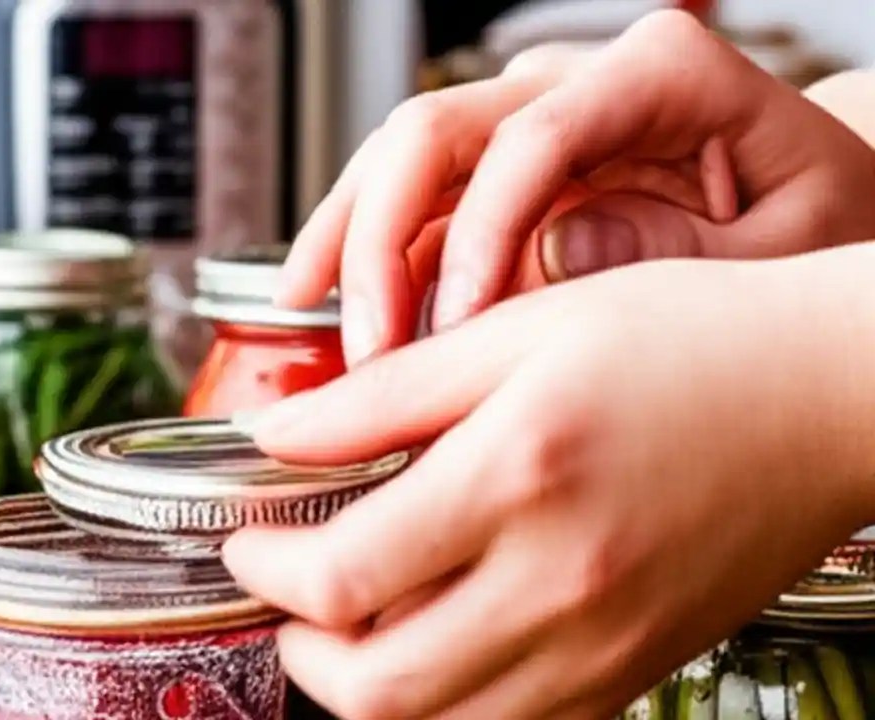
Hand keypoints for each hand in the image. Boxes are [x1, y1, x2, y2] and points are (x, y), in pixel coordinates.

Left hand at [224, 245, 874, 718]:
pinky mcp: (634, 668)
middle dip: (299, 650)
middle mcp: (560, 582)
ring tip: (351, 618)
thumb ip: (386, 392)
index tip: (248, 535)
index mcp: (518, 477)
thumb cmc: (689, 341)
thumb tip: (282, 436)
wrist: (826, 395)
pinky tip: (440, 635)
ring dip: (366, 685)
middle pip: (375, 687)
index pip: (341, 577)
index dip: (265, 566)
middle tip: (285, 593)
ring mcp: (603, 643)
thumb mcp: (520, 329)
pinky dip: (450, 700)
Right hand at [278, 10, 874, 364]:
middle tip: (371, 346)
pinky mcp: (499, 171)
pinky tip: (318, 297)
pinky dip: (361, 249)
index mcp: (659, 74)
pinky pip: (411, 201)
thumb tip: (542, 260)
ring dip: (348, 240)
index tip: (454, 331)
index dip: (475, 239)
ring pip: (401, 158)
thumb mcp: (783, 247)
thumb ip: (671, 250)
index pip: (530, 142)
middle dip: (382, 241)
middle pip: (434, 133)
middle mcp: (575, 81)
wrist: (822, 212)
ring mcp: (527, 120)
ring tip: (310, 317)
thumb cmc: (819, 221)